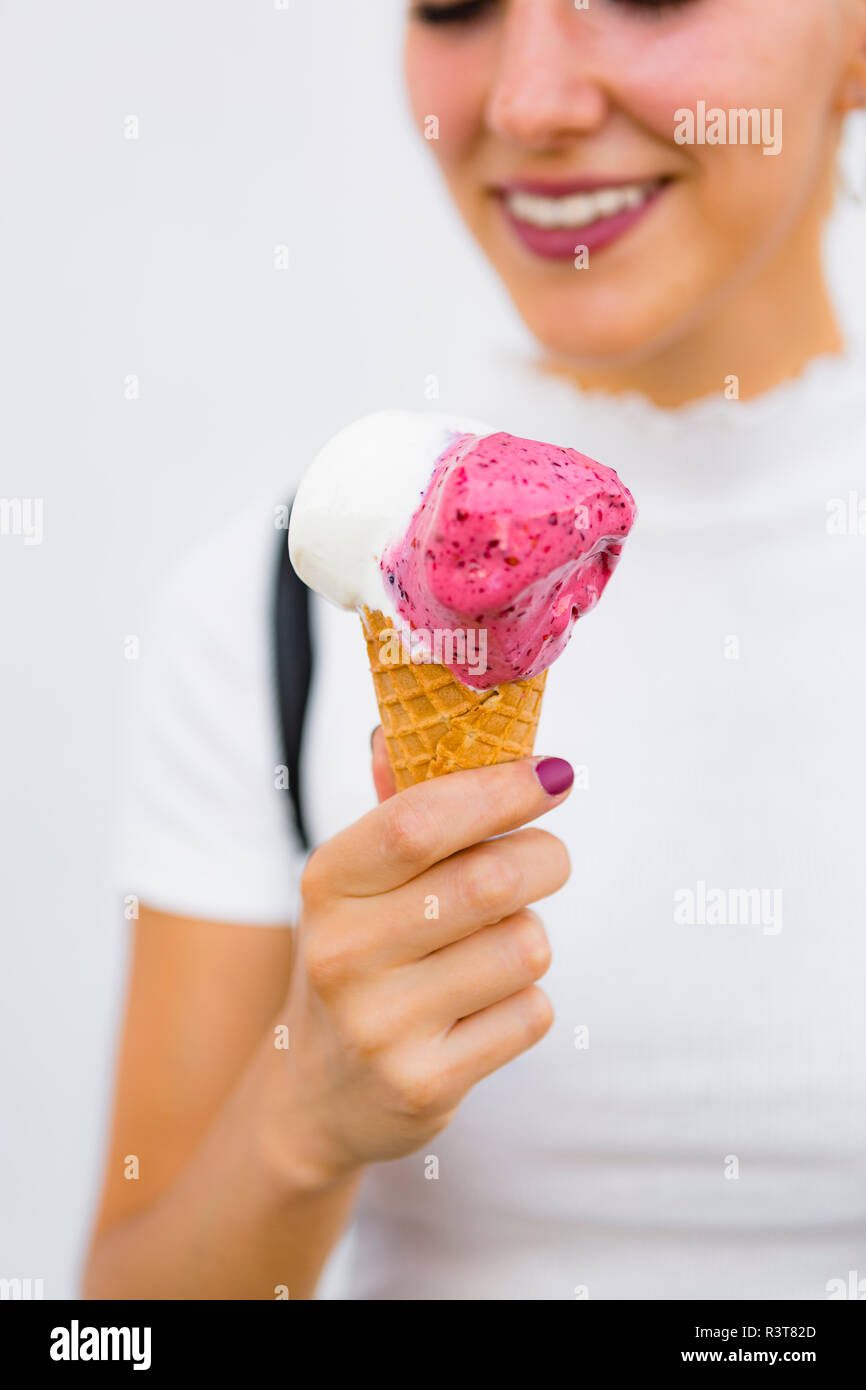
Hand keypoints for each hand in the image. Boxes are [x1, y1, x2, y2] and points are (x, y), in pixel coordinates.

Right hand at [271, 738, 572, 1187]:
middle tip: (546, 860)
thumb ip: (396, 806)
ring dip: (530, 937)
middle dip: (543, 859)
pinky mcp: (424, 1083)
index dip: (498, 789)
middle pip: (492, 879)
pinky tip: (482, 1009)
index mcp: (328, 881)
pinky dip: (526, 1001)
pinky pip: (530, 1014)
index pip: (419, 820)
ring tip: (493, 948)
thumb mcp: (358, 883)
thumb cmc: (360, 957)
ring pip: (524, 947)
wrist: (319, 1093)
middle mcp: (344, 950)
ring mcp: (381, 1023)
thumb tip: (400, 725)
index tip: (553, 773)